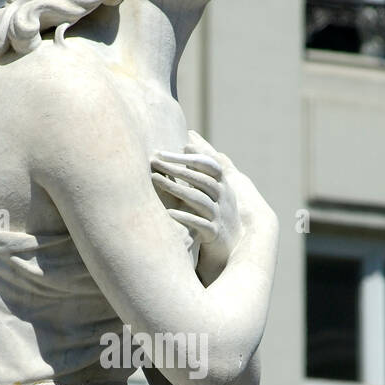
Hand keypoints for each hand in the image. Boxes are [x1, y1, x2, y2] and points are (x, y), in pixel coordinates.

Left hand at [150, 130, 241, 279]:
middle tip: (154, 160)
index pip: (209, 164)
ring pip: (199, 199)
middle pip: (201, 178)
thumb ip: (205, 163)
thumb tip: (189, 137)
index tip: (174, 146)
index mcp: (223, 184)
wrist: (230, 246)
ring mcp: (219, 215)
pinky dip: (184, 217)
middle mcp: (224, 197)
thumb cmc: (217, 211)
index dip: (192, 154)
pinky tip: (168, 212)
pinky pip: (199, 223)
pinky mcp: (214, 233)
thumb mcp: (215, 187)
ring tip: (156, 181)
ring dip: (176, 188)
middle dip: (177, 168)